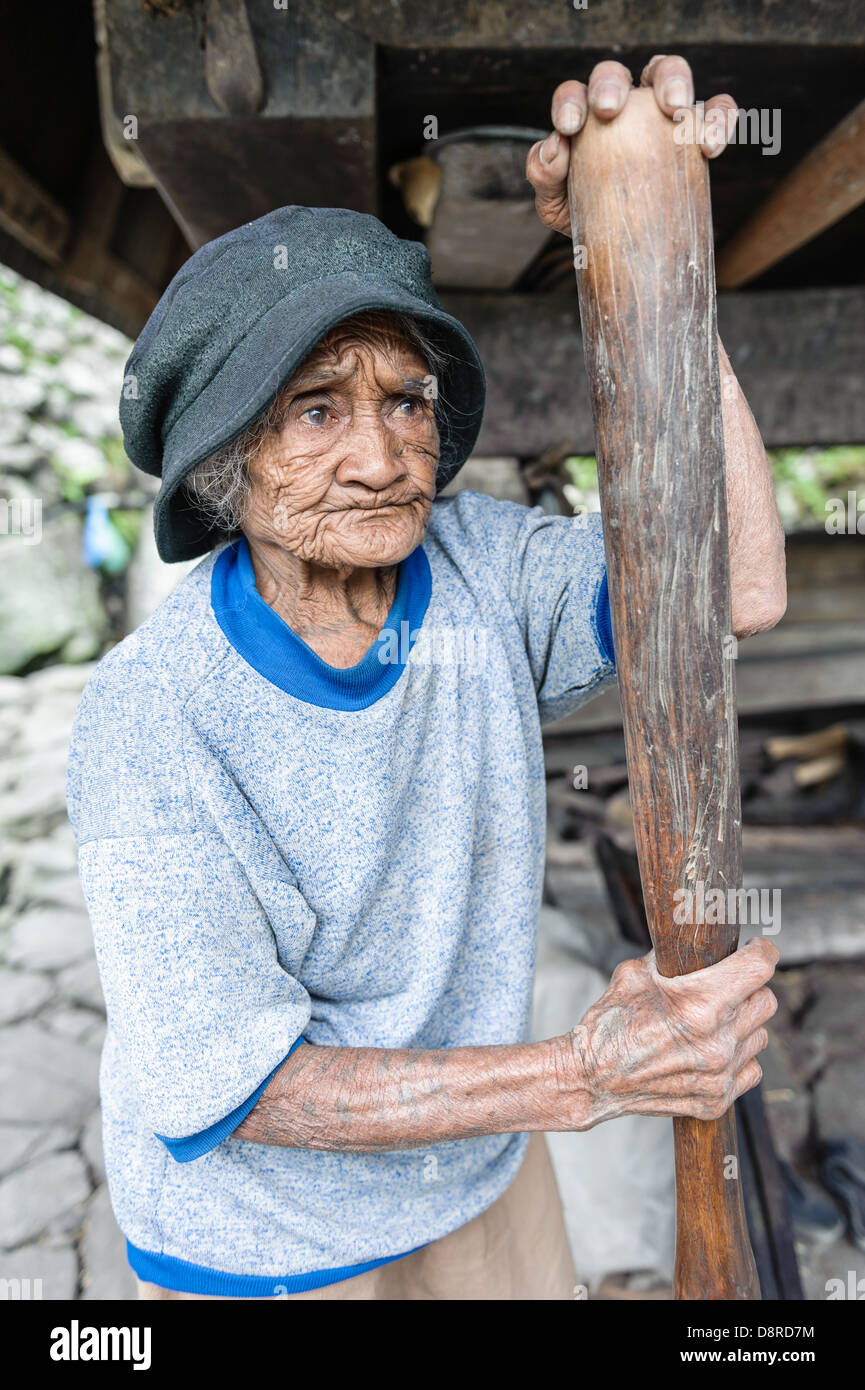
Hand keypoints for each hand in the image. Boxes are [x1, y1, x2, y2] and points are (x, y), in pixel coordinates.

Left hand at [526, 55, 737, 238]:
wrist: (624, 250)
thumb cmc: (587, 216)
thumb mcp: (555, 203)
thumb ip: (545, 176)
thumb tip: (556, 148)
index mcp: (585, 118)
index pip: (574, 94)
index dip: (570, 101)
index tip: (569, 127)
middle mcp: (623, 105)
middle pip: (617, 73)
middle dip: (611, 83)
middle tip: (608, 109)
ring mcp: (660, 113)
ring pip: (669, 72)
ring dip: (673, 81)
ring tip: (674, 110)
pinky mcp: (696, 132)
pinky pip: (716, 111)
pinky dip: (719, 119)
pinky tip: (710, 146)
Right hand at [560, 937, 778, 1125]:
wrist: (592, 1078)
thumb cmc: (611, 1021)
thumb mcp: (636, 973)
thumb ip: (673, 959)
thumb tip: (696, 942)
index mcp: (701, 1005)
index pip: (758, 968)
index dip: (763, 951)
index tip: (758, 949)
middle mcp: (718, 1041)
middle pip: (766, 1002)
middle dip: (751, 988)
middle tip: (731, 985)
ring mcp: (720, 1075)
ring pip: (760, 1036)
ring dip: (744, 1025)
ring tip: (715, 1021)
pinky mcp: (717, 1100)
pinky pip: (751, 1070)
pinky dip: (738, 1059)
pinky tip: (712, 1050)